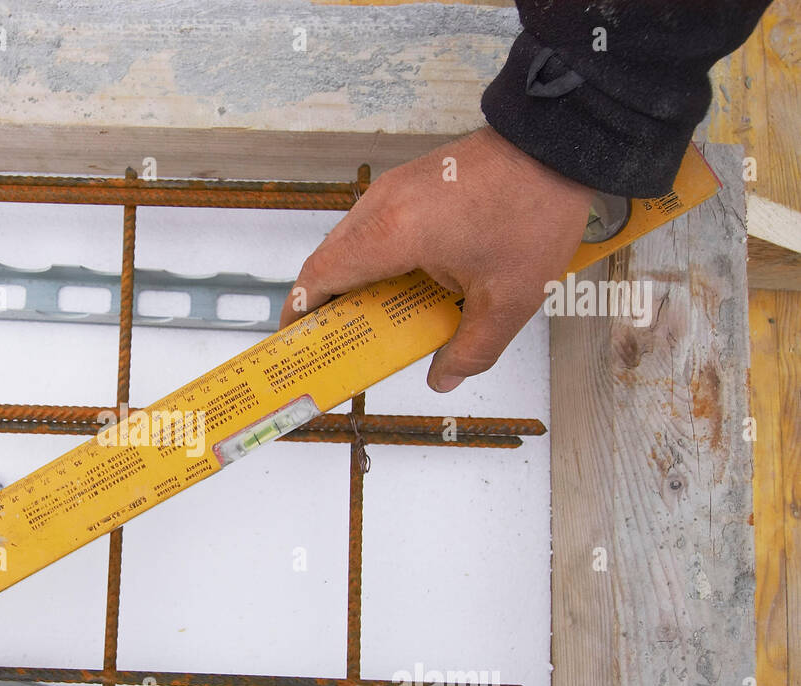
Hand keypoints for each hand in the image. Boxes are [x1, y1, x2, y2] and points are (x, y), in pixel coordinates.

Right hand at [278, 126, 595, 391]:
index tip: (295, 340)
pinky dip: (373, 259)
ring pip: (351, 242)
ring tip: (370, 318)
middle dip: (326, 305)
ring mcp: (394, 189)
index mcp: (391, 235)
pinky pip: (374, 226)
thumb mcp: (508, 300)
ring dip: (352, 281)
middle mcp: (381, 207)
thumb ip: (472, 349)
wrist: (556, 143)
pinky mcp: (410, 182)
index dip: (301, 312)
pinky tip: (400, 284)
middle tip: (336, 341)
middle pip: (329, 261)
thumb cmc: (531, 213)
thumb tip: (443, 378)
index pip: (321, 277)